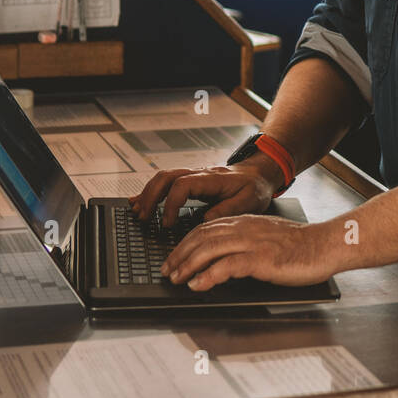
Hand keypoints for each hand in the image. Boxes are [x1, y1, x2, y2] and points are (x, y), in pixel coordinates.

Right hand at [130, 153, 284, 226]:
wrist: (260, 173)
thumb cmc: (254, 187)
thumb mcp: (248, 201)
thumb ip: (227, 210)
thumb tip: (204, 220)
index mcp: (212, 179)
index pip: (182, 185)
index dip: (170, 204)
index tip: (167, 223)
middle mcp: (199, 174)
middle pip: (166, 177)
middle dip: (150, 196)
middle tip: (142, 217)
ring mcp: (194, 175)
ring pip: (163, 177)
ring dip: (148, 193)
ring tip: (138, 211)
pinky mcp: (192, 181)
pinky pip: (167, 182)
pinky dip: (152, 191)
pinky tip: (140, 201)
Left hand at [162, 216, 340, 289]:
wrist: (324, 245)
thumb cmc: (300, 246)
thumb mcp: (266, 237)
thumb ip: (246, 242)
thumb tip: (224, 258)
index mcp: (244, 221)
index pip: (205, 228)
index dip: (185, 243)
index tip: (173, 258)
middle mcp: (244, 228)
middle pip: (201, 237)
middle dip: (180, 255)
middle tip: (167, 271)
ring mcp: (252, 242)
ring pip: (209, 249)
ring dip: (188, 265)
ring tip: (176, 279)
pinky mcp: (261, 259)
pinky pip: (227, 266)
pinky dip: (208, 276)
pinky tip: (198, 285)